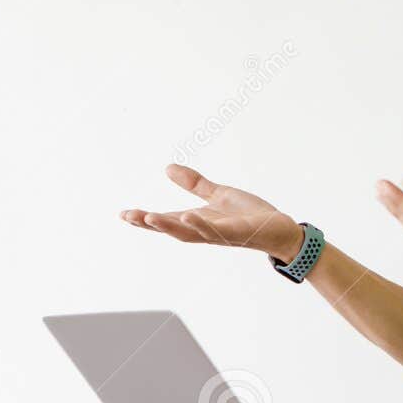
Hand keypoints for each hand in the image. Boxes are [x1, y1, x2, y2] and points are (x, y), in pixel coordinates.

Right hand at [121, 164, 302, 260]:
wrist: (279, 230)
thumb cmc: (249, 216)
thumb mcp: (218, 194)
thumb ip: (194, 184)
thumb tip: (167, 168)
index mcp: (198, 222)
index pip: (166, 220)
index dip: (145, 219)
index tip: (123, 213)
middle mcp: (204, 231)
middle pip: (171, 229)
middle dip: (148, 224)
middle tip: (127, 216)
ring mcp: (219, 234)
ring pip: (188, 233)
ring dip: (168, 226)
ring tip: (148, 217)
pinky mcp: (236, 233)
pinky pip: (215, 230)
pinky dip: (200, 224)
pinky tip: (188, 215)